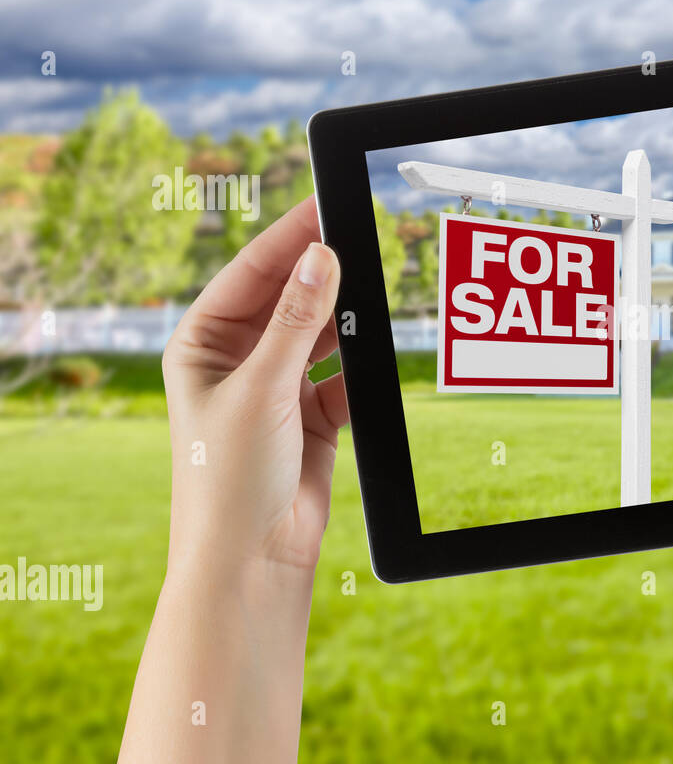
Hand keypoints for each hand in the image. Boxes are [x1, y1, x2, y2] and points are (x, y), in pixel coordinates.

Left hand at [161, 195, 346, 581]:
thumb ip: (298, 322)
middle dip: (324, 272)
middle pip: (288, 297)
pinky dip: (363, 364)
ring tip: (379, 289)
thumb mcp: (261, 390)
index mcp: (201, 344)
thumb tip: (322, 257)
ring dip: (347, 318)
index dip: (288, 237)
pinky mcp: (314, 416)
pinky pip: (345, 374)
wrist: (252, 559)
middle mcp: (237, 361)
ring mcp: (277, 388)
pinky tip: (380, 350)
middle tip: (363, 236)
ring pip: (321, 333)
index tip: (325, 204)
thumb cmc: (227, 479)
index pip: (250, 273)